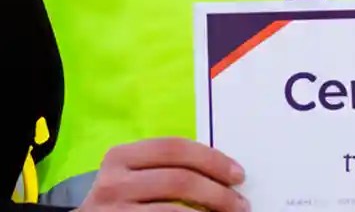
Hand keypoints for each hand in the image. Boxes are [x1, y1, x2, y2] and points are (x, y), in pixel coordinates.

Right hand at [80, 137, 248, 211]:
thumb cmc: (118, 201)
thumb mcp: (132, 177)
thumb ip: (164, 168)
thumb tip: (220, 172)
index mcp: (120, 156)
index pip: (174, 148)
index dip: (212, 159)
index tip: (238, 174)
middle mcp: (114, 182)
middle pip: (179, 179)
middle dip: (218, 192)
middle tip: (240, 203)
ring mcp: (115, 211)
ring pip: (175, 211)